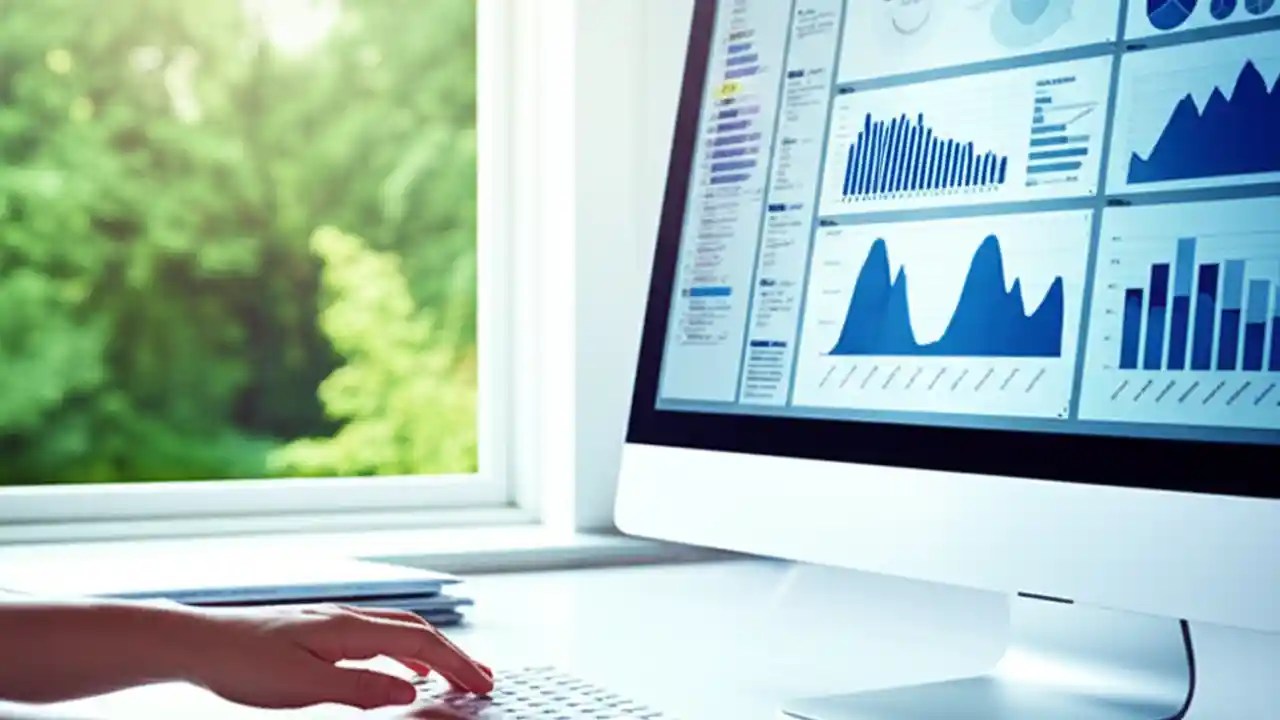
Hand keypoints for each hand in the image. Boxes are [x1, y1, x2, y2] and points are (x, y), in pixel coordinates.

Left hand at [179, 603, 492, 709]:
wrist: (196, 640)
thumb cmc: (242, 663)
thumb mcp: (305, 687)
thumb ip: (362, 689)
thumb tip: (411, 692)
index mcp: (348, 629)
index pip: (419, 643)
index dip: (457, 664)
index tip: (483, 685)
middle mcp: (346, 618)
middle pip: (417, 632)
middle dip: (455, 655)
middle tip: (483, 681)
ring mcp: (332, 622)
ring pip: (398, 631)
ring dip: (433, 652)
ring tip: (454, 675)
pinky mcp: (318, 631)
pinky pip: (377, 637)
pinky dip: (403, 653)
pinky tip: (401, 671)